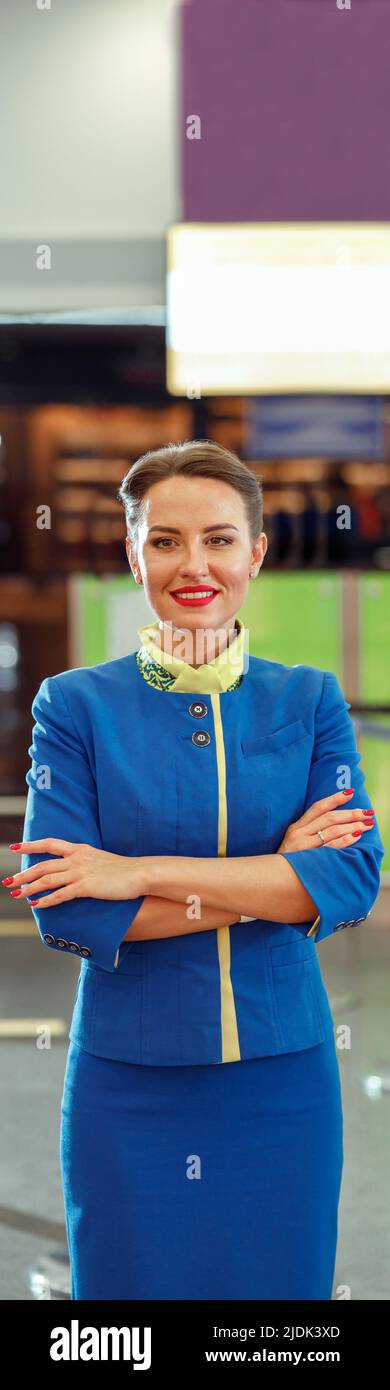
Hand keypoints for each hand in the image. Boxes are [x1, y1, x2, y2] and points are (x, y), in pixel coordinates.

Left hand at [3, 838, 143, 907]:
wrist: (140, 873)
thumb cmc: (123, 869)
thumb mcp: (100, 859)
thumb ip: (85, 861)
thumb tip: (74, 870)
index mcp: (79, 849)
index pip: (49, 844)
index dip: (31, 845)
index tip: (15, 847)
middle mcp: (76, 858)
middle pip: (42, 865)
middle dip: (23, 874)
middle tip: (8, 882)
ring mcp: (80, 872)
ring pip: (47, 880)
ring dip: (29, 888)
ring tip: (17, 894)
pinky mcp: (86, 887)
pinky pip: (60, 895)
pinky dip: (46, 901)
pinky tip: (36, 905)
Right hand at [276, 791, 374, 852]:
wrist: (275, 879)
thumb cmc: (288, 860)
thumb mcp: (294, 840)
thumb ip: (309, 829)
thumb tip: (334, 819)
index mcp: (296, 827)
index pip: (318, 807)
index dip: (335, 798)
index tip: (350, 793)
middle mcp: (299, 834)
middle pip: (329, 818)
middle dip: (351, 814)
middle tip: (367, 812)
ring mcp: (304, 847)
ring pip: (333, 830)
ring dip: (353, 826)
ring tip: (367, 824)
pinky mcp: (310, 859)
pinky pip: (332, 847)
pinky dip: (346, 840)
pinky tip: (357, 836)